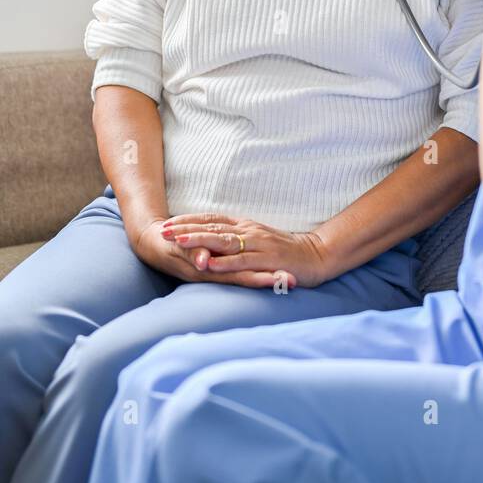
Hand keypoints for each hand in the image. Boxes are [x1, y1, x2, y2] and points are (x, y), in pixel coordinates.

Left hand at [160, 214, 329, 288]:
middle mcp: (251, 231)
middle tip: (164, 230)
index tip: (169, 222)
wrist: (318, 255)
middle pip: (214, 226)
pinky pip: (244, 260)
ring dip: (201, 240)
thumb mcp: (260, 239)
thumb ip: (240, 238)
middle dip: (187, 228)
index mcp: (247, 226)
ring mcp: (260, 244)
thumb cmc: (288, 251)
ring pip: (225, 240)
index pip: (213, 219)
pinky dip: (226, 261)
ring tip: (180, 242)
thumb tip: (217, 238)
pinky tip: (210, 263)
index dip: (190, 220)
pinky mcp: (269, 260)